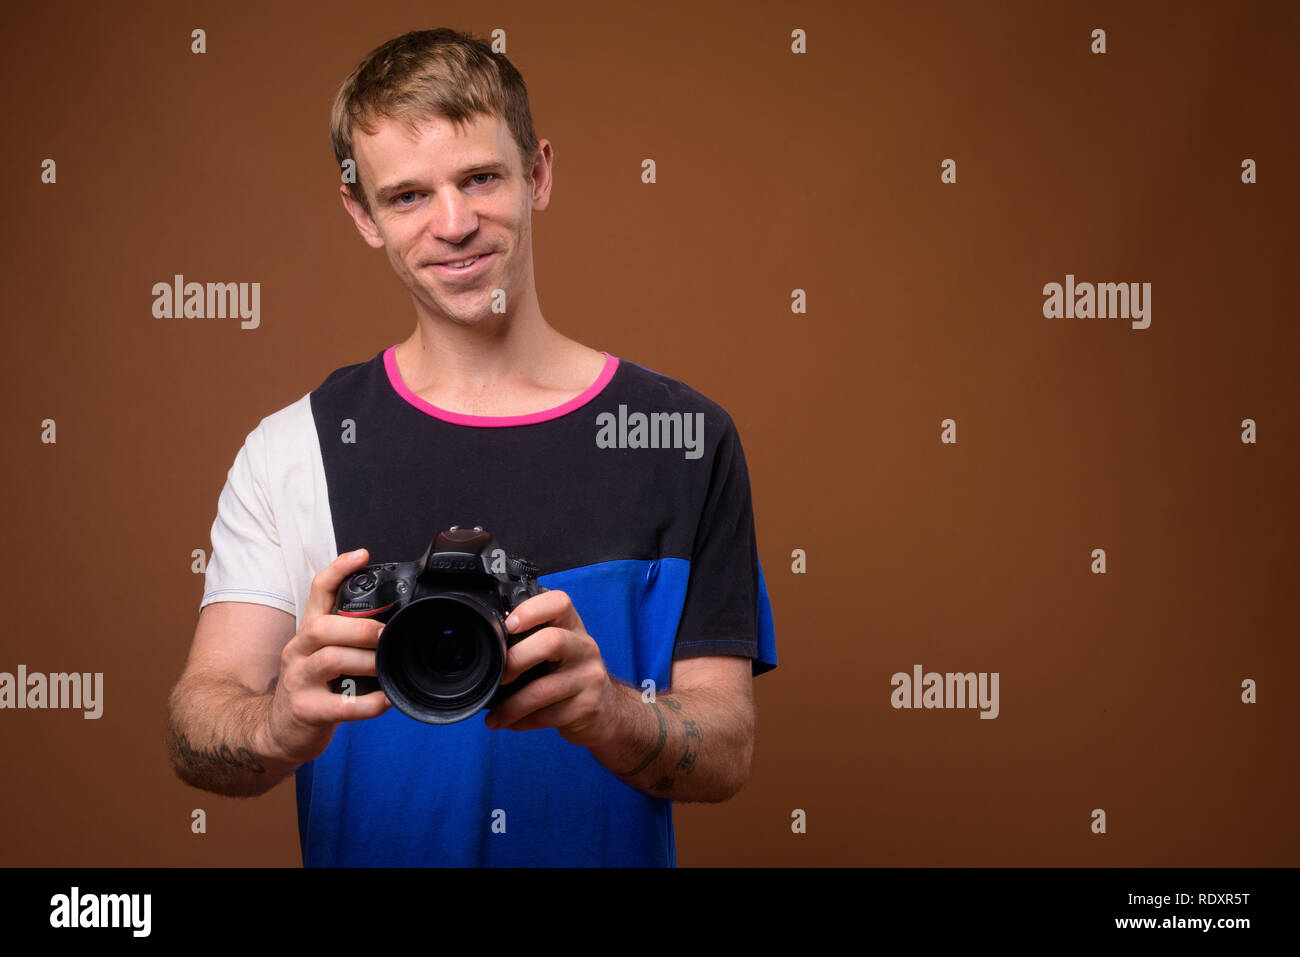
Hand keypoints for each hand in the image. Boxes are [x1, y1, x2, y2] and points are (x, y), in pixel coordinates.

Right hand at [260, 548, 390, 764]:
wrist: (275, 733)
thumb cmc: (311, 688)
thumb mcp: (321, 654)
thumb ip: (347, 636)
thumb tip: (390, 621)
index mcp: (308, 633)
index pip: (317, 591)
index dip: (338, 569)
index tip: (362, 555)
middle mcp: (298, 651)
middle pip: (322, 626)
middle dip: (360, 628)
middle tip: (385, 635)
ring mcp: (298, 681)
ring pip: (330, 660)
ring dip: (366, 662)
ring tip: (386, 668)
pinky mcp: (306, 711)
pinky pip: (341, 706)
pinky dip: (368, 704)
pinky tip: (384, 701)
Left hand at [482, 589, 617, 747]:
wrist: (608, 710)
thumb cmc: (571, 675)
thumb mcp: (560, 650)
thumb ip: (532, 640)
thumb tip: (487, 647)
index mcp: (572, 627)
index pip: (559, 603)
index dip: (531, 610)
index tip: (508, 625)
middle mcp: (584, 647)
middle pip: (551, 642)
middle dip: (516, 660)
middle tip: (499, 677)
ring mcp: (589, 677)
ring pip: (545, 689)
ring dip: (512, 706)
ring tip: (495, 717)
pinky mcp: (588, 707)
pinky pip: (548, 716)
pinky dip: (523, 722)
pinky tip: (512, 723)